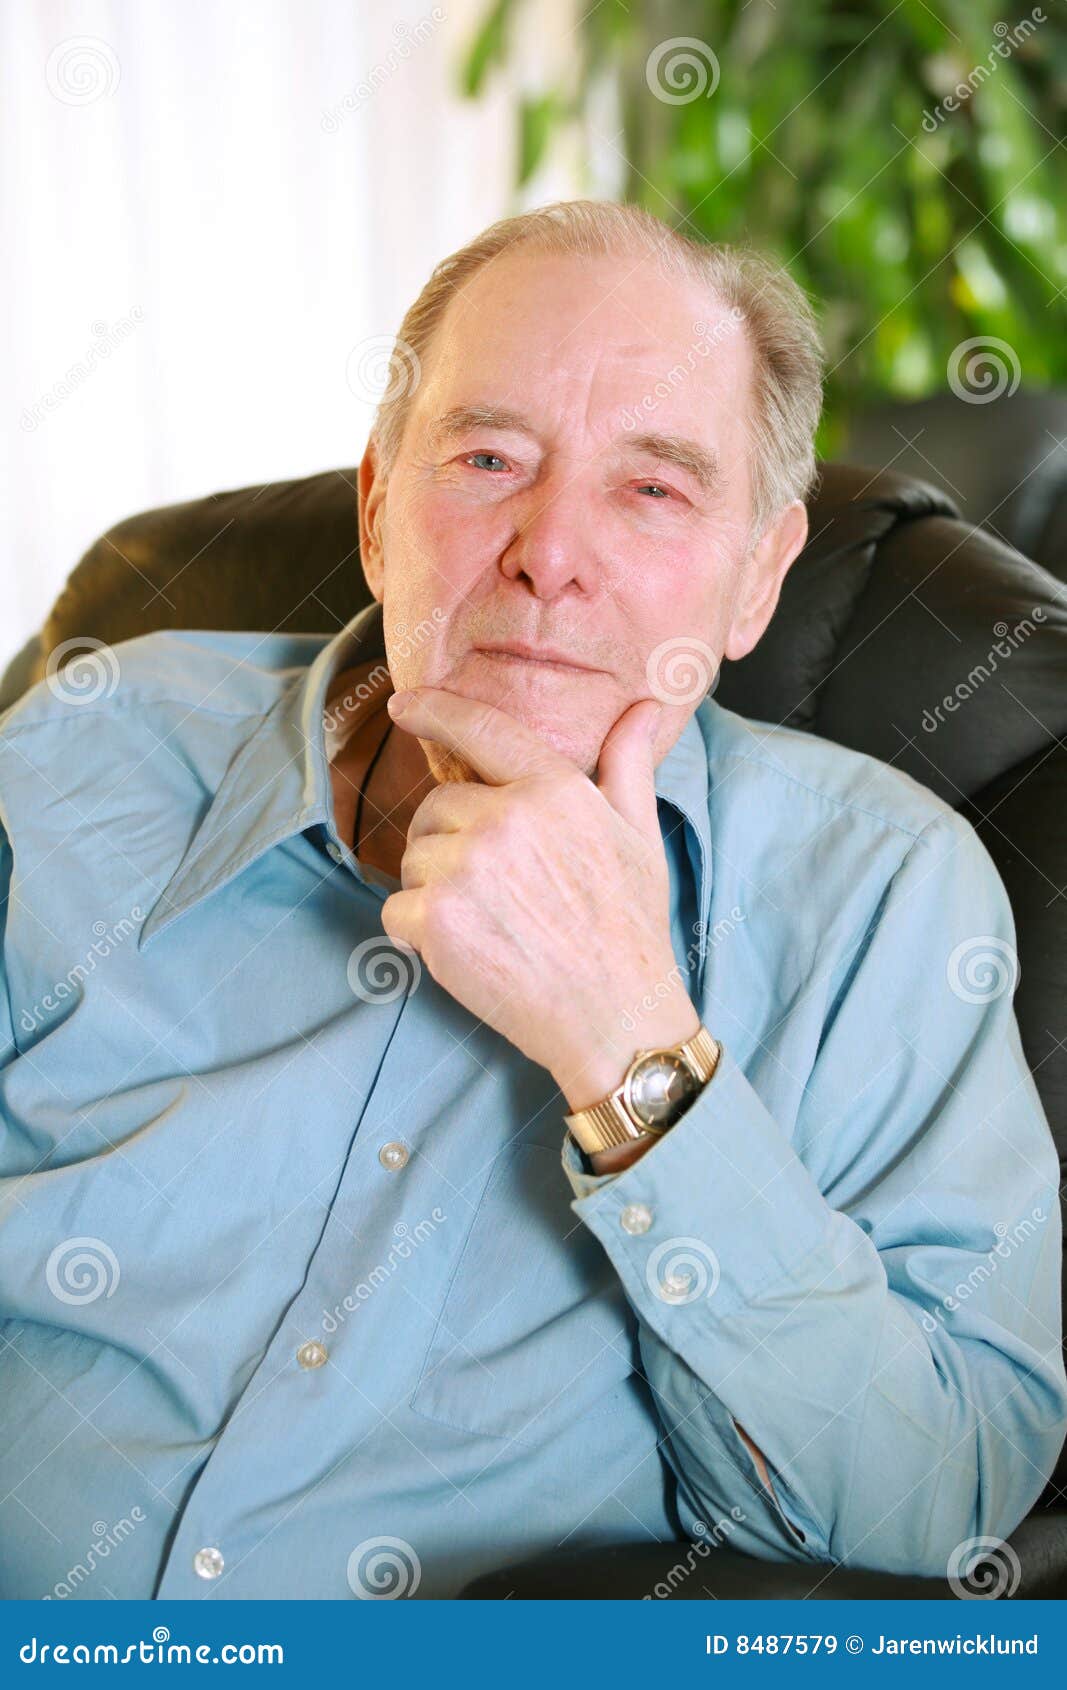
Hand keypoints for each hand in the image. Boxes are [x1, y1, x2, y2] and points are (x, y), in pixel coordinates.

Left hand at [379, 686, 700, 1108]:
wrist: (616, 1018)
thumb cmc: (630, 929)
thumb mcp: (640, 837)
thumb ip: (627, 766)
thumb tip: (645, 707)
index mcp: (555, 790)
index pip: (482, 729)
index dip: (436, 710)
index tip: (404, 705)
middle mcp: (506, 818)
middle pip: (437, 807)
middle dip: (451, 840)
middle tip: (497, 890)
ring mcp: (466, 867)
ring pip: (414, 859)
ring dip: (435, 889)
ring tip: (491, 924)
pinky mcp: (435, 918)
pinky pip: (395, 909)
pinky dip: (414, 933)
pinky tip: (464, 951)